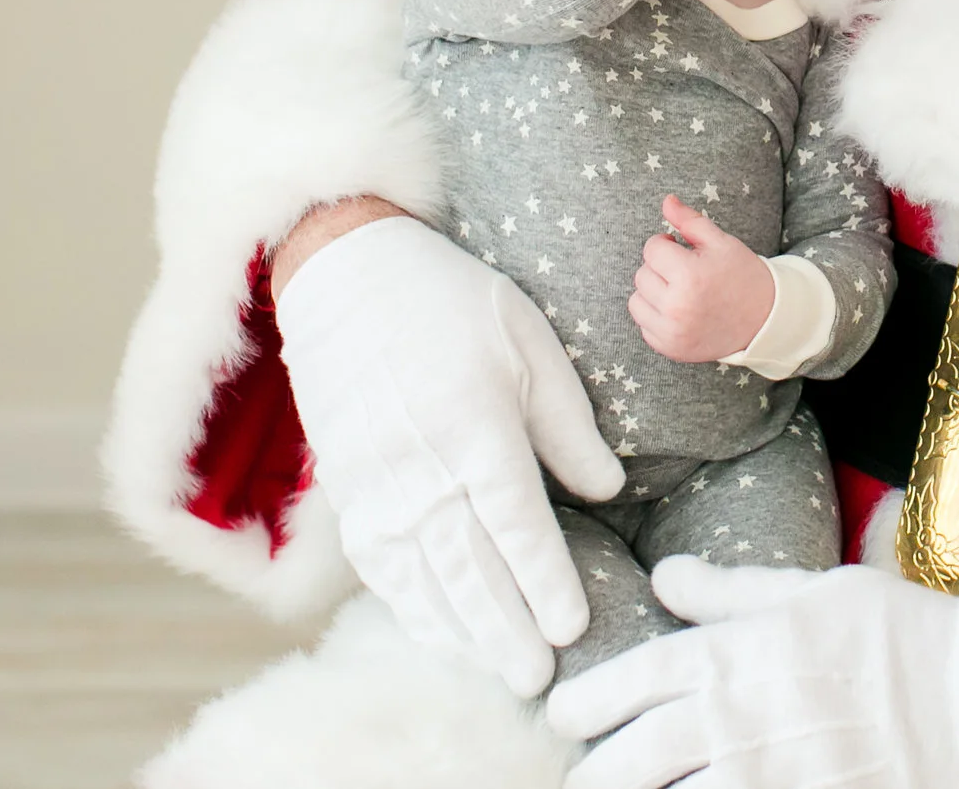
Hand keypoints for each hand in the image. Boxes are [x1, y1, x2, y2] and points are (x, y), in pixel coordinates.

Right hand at [275, 215, 626, 696]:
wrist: (348, 282)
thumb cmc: (452, 304)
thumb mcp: (531, 344)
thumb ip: (570, 425)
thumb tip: (609, 489)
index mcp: (477, 429)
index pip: (519, 528)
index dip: (547, 583)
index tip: (574, 626)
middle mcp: (423, 470)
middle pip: (470, 570)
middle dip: (508, 630)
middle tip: (542, 677)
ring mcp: (378, 487)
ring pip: (425, 580)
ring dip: (465, 632)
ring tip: (504, 670)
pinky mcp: (350, 494)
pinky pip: (383, 569)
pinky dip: (415, 607)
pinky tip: (446, 633)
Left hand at [547, 558, 958, 788]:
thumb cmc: (903, 637)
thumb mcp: (816, 592)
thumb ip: (731, 591)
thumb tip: (664, 576)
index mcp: (736, 653)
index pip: (633, 679)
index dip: (587, 700)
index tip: (562, 713)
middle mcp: (736, 717)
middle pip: (632, 756)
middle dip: (595, 769)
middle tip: (577, 774)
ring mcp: (762, 774)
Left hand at [631, 196, 774, 362]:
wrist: (764, 319)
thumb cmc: (742, 276)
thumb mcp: (721, 242)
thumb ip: (690, 221)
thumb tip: (667, 201)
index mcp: (689, 275)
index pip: (652, 249)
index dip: (666, 244)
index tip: (681, 250)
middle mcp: (676, 306)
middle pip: (642, 274)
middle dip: (659, 268)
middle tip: (684, 271)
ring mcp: (671, 332)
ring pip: (637, 301)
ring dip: (653, 292)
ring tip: (678, 291)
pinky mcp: (670, 349)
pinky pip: (644, 326)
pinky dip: (656, 317)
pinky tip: (678, 311)